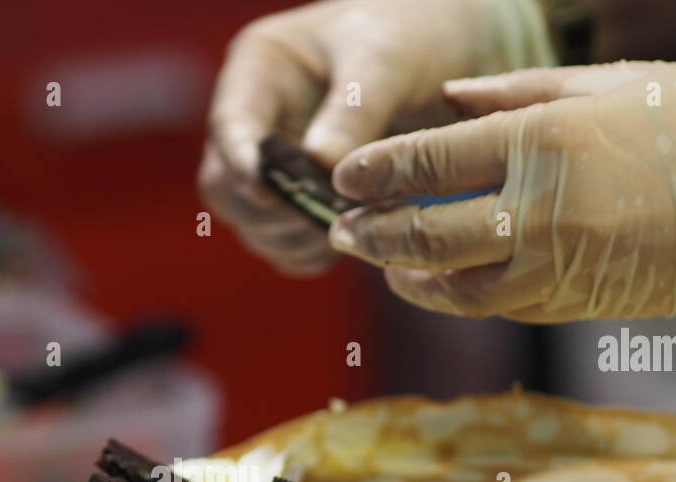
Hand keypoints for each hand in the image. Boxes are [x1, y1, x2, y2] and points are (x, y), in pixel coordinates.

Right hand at [198, 0, 555, 275]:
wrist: (450, 51)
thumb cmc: (413, 34)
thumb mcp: (387, 60)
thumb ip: (354, 110)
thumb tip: (320, 165)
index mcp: (261, 72)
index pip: (229, 126)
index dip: (242, 163)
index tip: (270, 191)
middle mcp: (257, 124)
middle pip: (226, 186)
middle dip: (269, 210)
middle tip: (323, 215)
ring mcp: (276, 170)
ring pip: (253, 224)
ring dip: (292, 238)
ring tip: (347, 227)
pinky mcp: (301, 203)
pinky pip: (287, 246)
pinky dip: (311, 252)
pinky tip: (352, 239)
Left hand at [329, 62, 675, 320]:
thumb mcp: (608, 85)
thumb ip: (514, 96)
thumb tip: (446, 102)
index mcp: (546, 141)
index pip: (429, 162)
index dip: (375, 174)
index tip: (342, 179)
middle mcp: (543, 211)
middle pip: (427, 234)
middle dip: (373, 234)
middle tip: (344, 231)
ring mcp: (563, 267)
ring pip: (458, 289)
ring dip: (412, 279)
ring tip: (389, 265)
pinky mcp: (583, 304)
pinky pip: (506, 307)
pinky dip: (467, 297)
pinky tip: (449, 282)